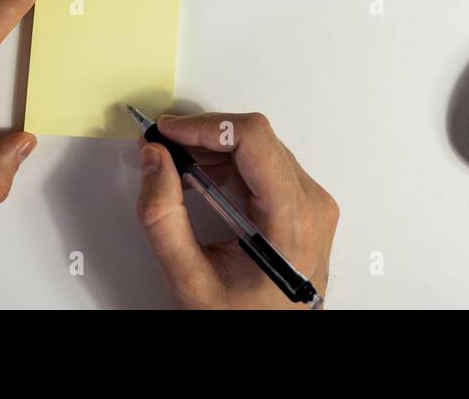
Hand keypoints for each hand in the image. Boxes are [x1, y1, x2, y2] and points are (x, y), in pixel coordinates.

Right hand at [135, 112, 338, 308]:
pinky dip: (229, 165)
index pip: (255, 141)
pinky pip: (265, 165)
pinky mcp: (305, 203)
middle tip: (162, 149)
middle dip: (203, 138)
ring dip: (214, 151)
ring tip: (177, 168)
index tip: (170, 131)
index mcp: (292, 221)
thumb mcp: (190, 281)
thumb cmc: (244, 321)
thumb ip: (164, 218)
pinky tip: (202, 180)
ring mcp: (313, 203)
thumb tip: (155, 161)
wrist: (277, 341)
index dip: (206, 127)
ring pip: (259, 148)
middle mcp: (312, 204)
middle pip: (255, 140)